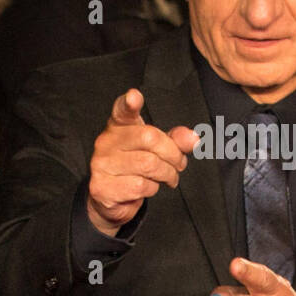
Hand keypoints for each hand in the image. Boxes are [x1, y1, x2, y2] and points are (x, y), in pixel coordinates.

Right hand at [86, 88, 199, 234]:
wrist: (112, 199)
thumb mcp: (158, 150)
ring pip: (149, 164)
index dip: (129, 103)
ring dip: (167, 175)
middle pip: (150, 138)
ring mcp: (102, 164)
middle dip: (173, 154)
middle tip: (179, 164)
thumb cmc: (136, 168)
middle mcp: (106, 142)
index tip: (134, 96)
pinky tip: (147, 188)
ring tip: (167, 178)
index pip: (122, 111)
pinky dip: (152, 189)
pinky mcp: (102, 187)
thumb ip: (176, 141)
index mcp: (119, 127)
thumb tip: (193, 138)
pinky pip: (140, 186)